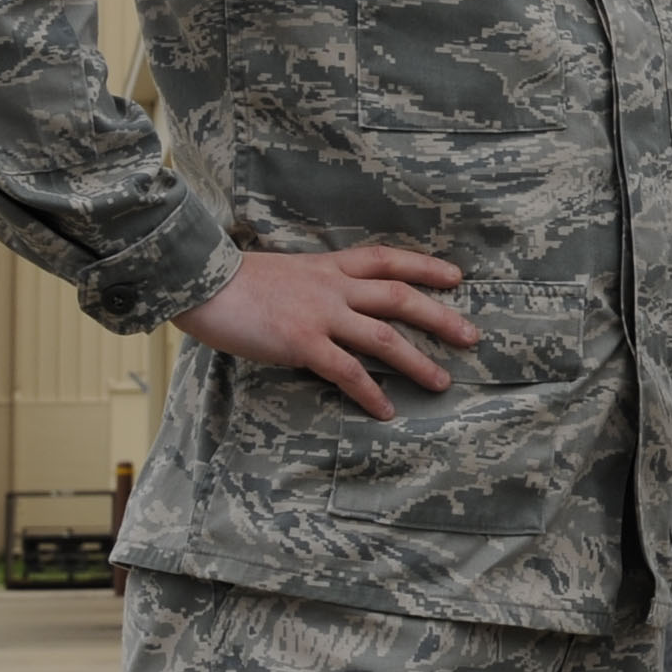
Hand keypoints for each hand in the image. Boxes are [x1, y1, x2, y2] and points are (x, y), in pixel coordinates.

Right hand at [175, 247, 476, 422]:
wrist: (200, 282)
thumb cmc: (235, 281)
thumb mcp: (287, 272)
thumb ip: (315, 286)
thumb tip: (335, 306)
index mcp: (330, 266)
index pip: (388, 260)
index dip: (425, 267)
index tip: (456, 277)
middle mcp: (333, 287)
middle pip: (401, 298)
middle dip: (441, 318)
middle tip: (472, 336)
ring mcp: (320, 314)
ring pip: (384, 338)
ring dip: (418, 363)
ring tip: (442, 383)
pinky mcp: (302, 342)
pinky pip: (347, 372)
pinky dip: (370, 393)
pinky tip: (386, 411)